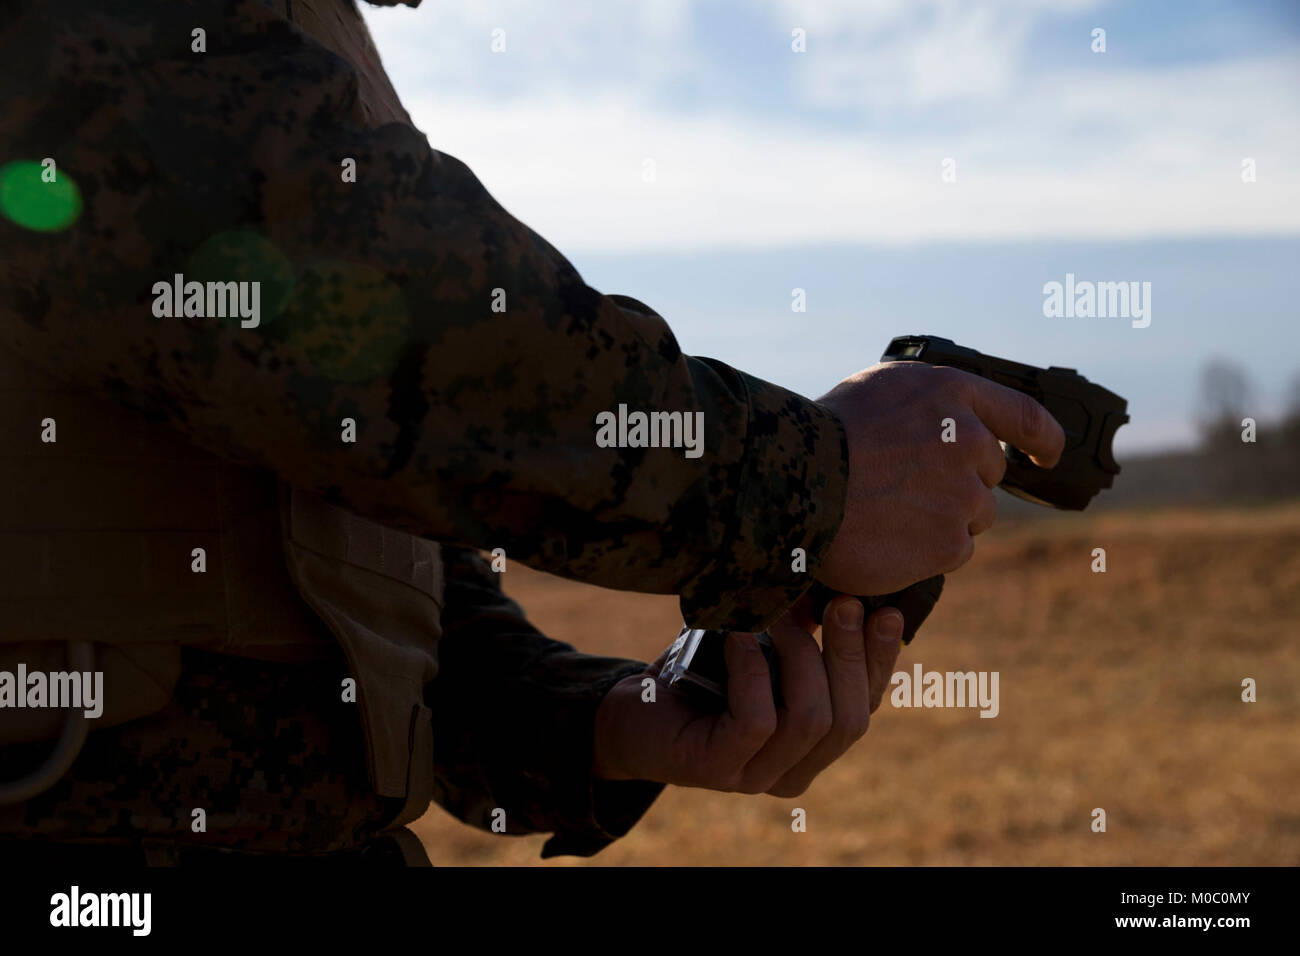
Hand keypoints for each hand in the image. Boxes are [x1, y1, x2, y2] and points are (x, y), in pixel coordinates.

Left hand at [593, 596, 903, 796]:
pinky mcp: (718, 768)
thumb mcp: (759, 653)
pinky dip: (753, 669)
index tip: (886, 610)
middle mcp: (792, 773)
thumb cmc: (697, 677)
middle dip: (849, 654)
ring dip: (801, 656)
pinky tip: (739, 637)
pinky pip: (758, 720)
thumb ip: (800, 636)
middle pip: (850, 720)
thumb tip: (839, 582)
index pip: (864, 707)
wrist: (627, 715)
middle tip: (840, 601)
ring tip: (778, 614)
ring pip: (812, 720)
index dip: (879, 660)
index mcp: (812, 749)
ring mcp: (755, 777)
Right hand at [816, 360, 1064, 595]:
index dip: (1043, 438)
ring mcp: (963, 495)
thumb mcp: (881, 391)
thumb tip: (944, 425)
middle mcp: (970, 442)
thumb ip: (927, 406)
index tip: (1046, 455)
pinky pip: (951, 551)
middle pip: (988, 475)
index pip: (1024, 415)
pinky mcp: (949, 543)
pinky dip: (924, 550)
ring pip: (971, 517)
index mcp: (952, 395)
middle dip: (958, 484)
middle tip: (905, 489)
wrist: (796, 481)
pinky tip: (887, 537)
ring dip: (940, 518)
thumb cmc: (824, 434)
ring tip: (886, 513)